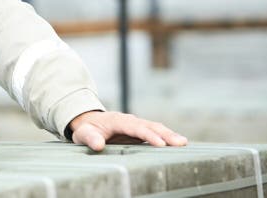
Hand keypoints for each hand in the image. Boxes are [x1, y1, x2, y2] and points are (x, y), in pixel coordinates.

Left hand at [68, 110, 187, 151]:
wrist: (89, 123)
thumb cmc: (87, 129)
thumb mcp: (83, 134)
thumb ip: (90, 138)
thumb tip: (98, 145)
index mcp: (118, 121)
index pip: (136, 127)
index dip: (148, 135)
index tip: (160, 144)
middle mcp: (130, 121)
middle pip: (150, 126)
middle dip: (165, 133)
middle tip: (181, 142)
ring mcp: (136, 126)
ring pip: (155, 128)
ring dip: (169, 135)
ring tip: (183, 143)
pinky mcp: (139, 132)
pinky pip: (155, 133)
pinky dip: (166, 137)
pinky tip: (177, 144)